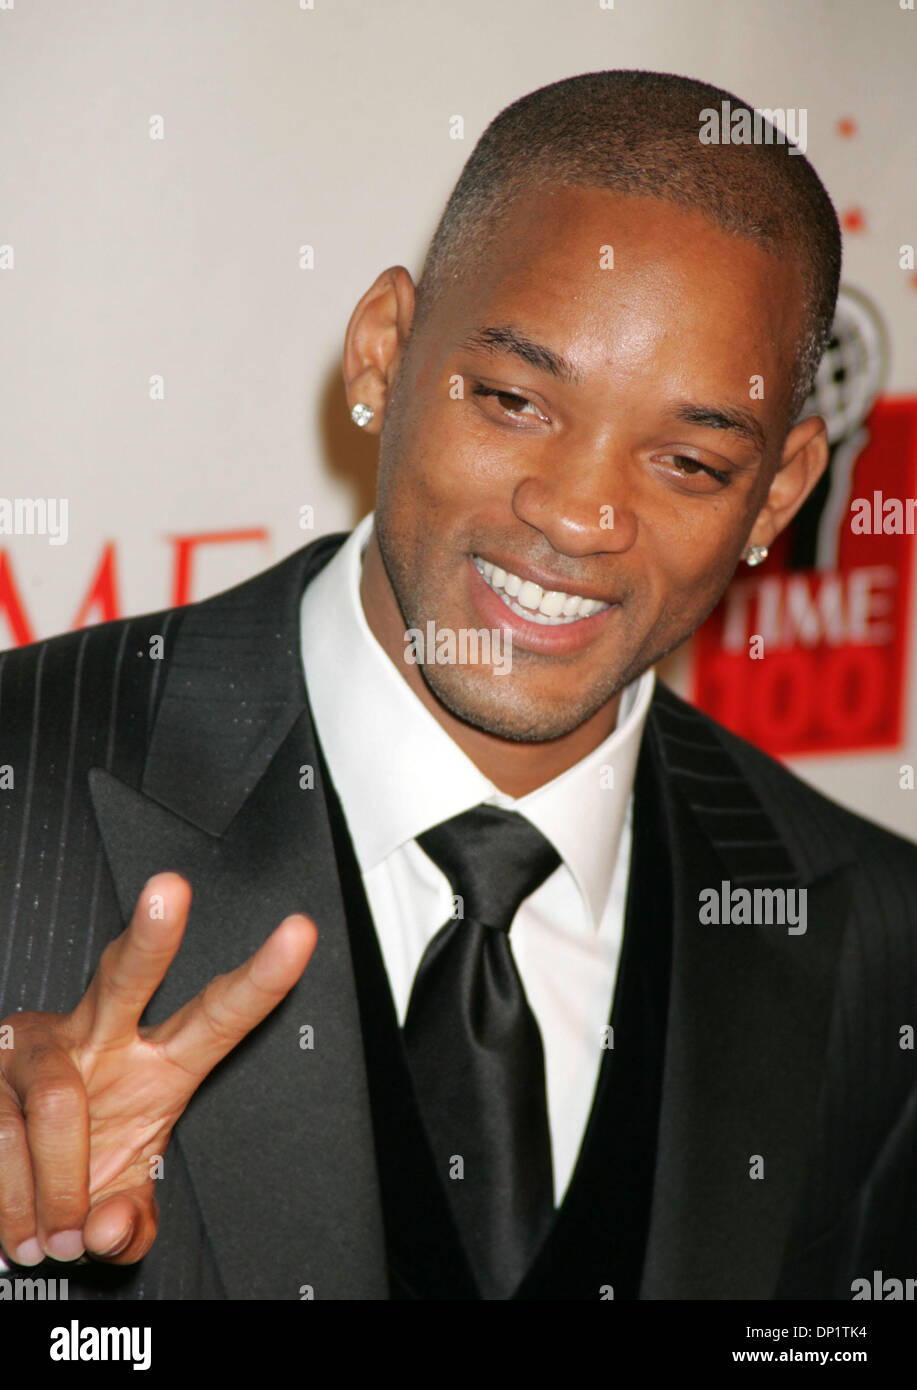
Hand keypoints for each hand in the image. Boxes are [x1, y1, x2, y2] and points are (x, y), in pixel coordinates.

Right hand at [0, 872, 316, 1266]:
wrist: (4, 1180)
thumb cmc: (78, 1167)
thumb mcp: (122, 1199)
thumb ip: (134, 1220)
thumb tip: (111, 1227)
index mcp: (158, 1063)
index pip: (218, 1015)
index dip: (261, 979)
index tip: (300, 934)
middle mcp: (99, 1037)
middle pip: (126, 975)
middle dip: (151, 936)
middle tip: (170, 891)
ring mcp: (35, 1049)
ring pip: (55, 1100)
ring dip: (56, 1188)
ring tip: (53, 1238)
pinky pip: (1, 1141)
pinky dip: (11, 1206)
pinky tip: (19, 1225)